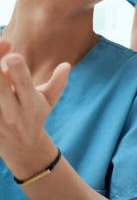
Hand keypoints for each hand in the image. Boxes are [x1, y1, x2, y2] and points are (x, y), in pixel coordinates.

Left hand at [0, 39, 69, 178]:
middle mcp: (13, 112)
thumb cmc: (36, 116)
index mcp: (31, 104)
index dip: (18, 71)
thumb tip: (66, 65)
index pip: (24, 85)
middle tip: (1, 50)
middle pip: (1, 89)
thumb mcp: (50, 101)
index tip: (12, 56)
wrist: (24, 149)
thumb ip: (57, 83)